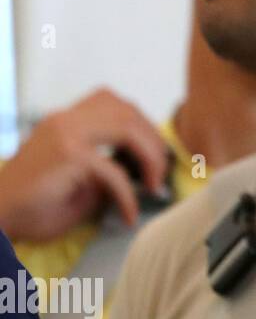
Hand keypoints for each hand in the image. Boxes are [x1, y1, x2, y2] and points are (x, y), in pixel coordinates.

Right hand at [0, 89, 168, 242]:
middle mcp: (65, 119)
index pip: (115, 104)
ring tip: (153, 185)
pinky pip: (113, 171)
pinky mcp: (67, 154)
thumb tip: (144, 170)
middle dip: (154, 141)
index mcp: (66, 119)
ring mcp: (66, 133)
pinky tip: (128, 214)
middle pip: (128, 111)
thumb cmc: (32, 203)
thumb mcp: (77, 178)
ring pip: (127, 129)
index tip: (155, 153)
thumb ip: (106, 166)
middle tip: (160, 172)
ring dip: (150, 158)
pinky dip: (128, 195)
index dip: (142, 126)